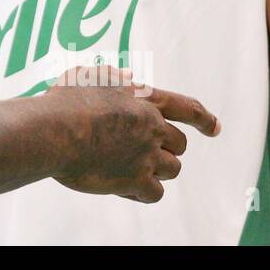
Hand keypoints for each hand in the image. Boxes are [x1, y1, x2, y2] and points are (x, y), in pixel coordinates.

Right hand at [45, 67, 219, 202]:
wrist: (54, 130)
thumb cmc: (64, 101)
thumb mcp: (91, 76)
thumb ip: (114, 76)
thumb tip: (129, 76)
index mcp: (144, 99)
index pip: (188, 108)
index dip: (205, 119)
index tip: (215, 128)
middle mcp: (152, 126)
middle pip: (179, 144)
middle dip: (165, 149)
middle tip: (142, 152)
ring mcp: (147, 154)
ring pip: (172, 169)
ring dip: (155, 170)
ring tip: (127, 168)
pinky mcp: (136, 180)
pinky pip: (154, 193)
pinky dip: (142, 193)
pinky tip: (122, 187)